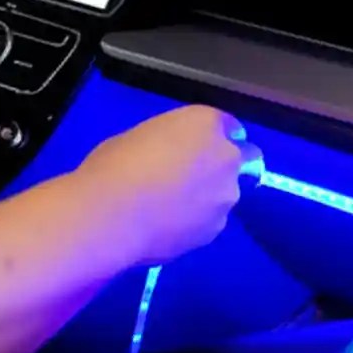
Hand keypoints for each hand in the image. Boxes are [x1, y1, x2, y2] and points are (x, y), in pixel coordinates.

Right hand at [75, 105, 252, 264]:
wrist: (112, 214)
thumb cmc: (114, 165)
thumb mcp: (141, 136)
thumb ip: (171, 143)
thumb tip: (173, 158)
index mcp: (205, 123)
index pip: (229, 126)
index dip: (215, 138)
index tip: (200, 147)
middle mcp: (226, 156)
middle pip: (241, 159)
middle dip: (224, 166)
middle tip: (193, 177)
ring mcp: (226, 196)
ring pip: (226, 193)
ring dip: (210, 196)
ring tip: (172, 208)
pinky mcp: (216, 229)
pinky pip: (211, 221)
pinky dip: (197, 222)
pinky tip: (168, 227)